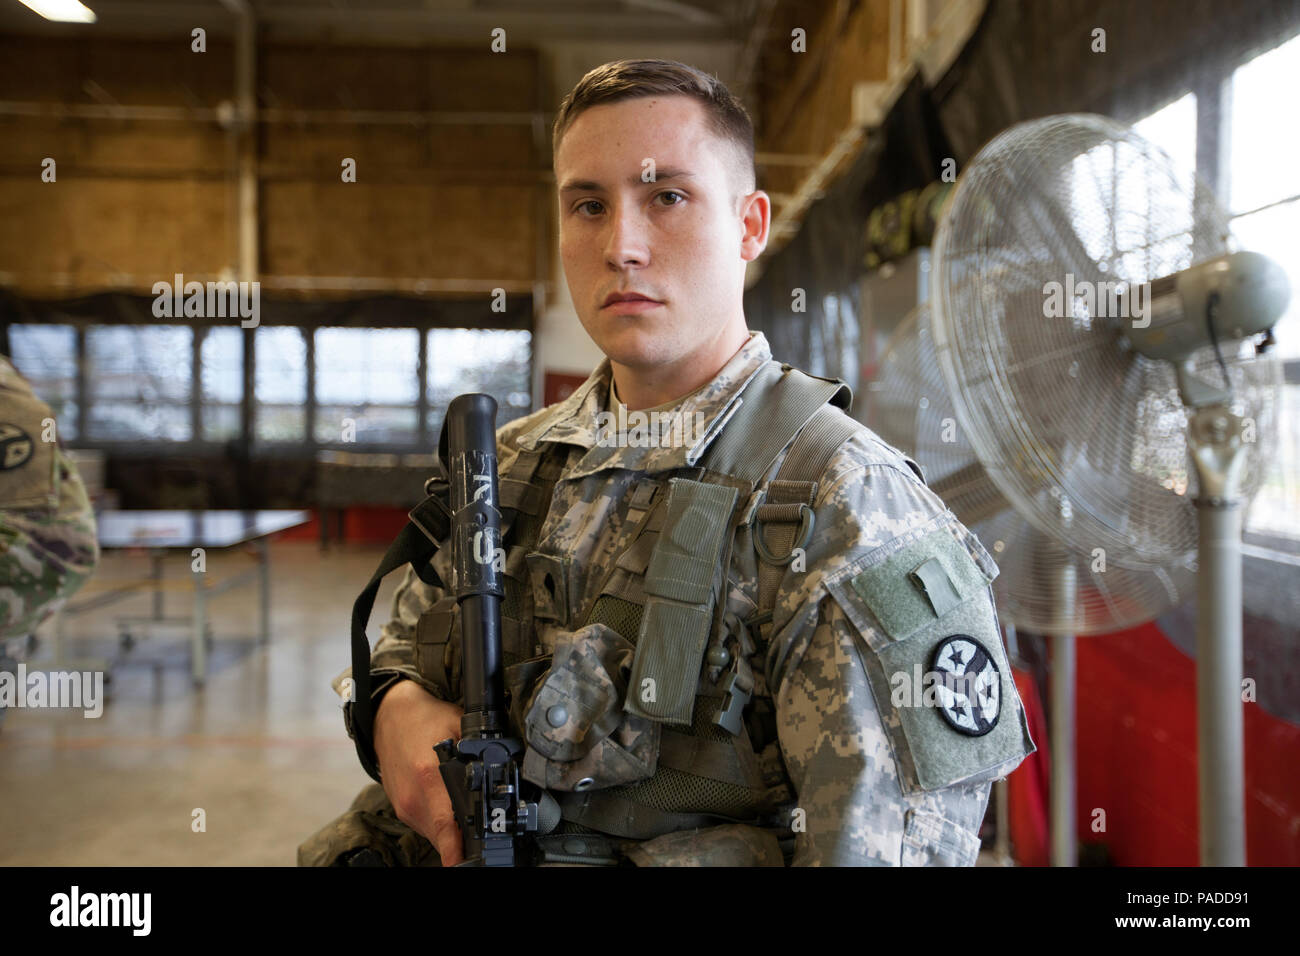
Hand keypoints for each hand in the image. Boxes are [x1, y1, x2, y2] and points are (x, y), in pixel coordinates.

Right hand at [373, 679, 465, 865]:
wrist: (389, 715)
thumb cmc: (425, 718)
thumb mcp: (459, 725)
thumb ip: (480, 749)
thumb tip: (504, 765)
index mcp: (429, 777)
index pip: (446, 827)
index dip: (458, 850)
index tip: (469, 860)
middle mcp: (414, 798)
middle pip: (444, 837)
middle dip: (466, 838)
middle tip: (483, 829)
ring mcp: (404, 805)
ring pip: (435, 834)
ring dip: (452, 830)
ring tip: (464, 808)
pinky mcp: (400, 808)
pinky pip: (425, 825)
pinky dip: (439, 821)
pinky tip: (447, 801)